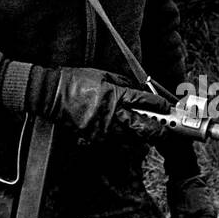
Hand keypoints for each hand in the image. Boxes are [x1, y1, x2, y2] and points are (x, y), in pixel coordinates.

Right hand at [45, 67, 169, 141]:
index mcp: (115, 95)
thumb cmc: (75, 82)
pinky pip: (116, 142)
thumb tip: (138, 90)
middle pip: (144, 127)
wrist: (52, 95)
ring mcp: (104, 129)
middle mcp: (112, 114)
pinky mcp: (95, 137)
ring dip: (143, 137)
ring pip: (132, 139)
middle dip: (159, 130)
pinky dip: (125, 140)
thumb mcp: (102, 75)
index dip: (159, 105)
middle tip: (167, 129)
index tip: (166, 106)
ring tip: (150, 134)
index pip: (145, 102)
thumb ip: (123, 83)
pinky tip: (128, 136)